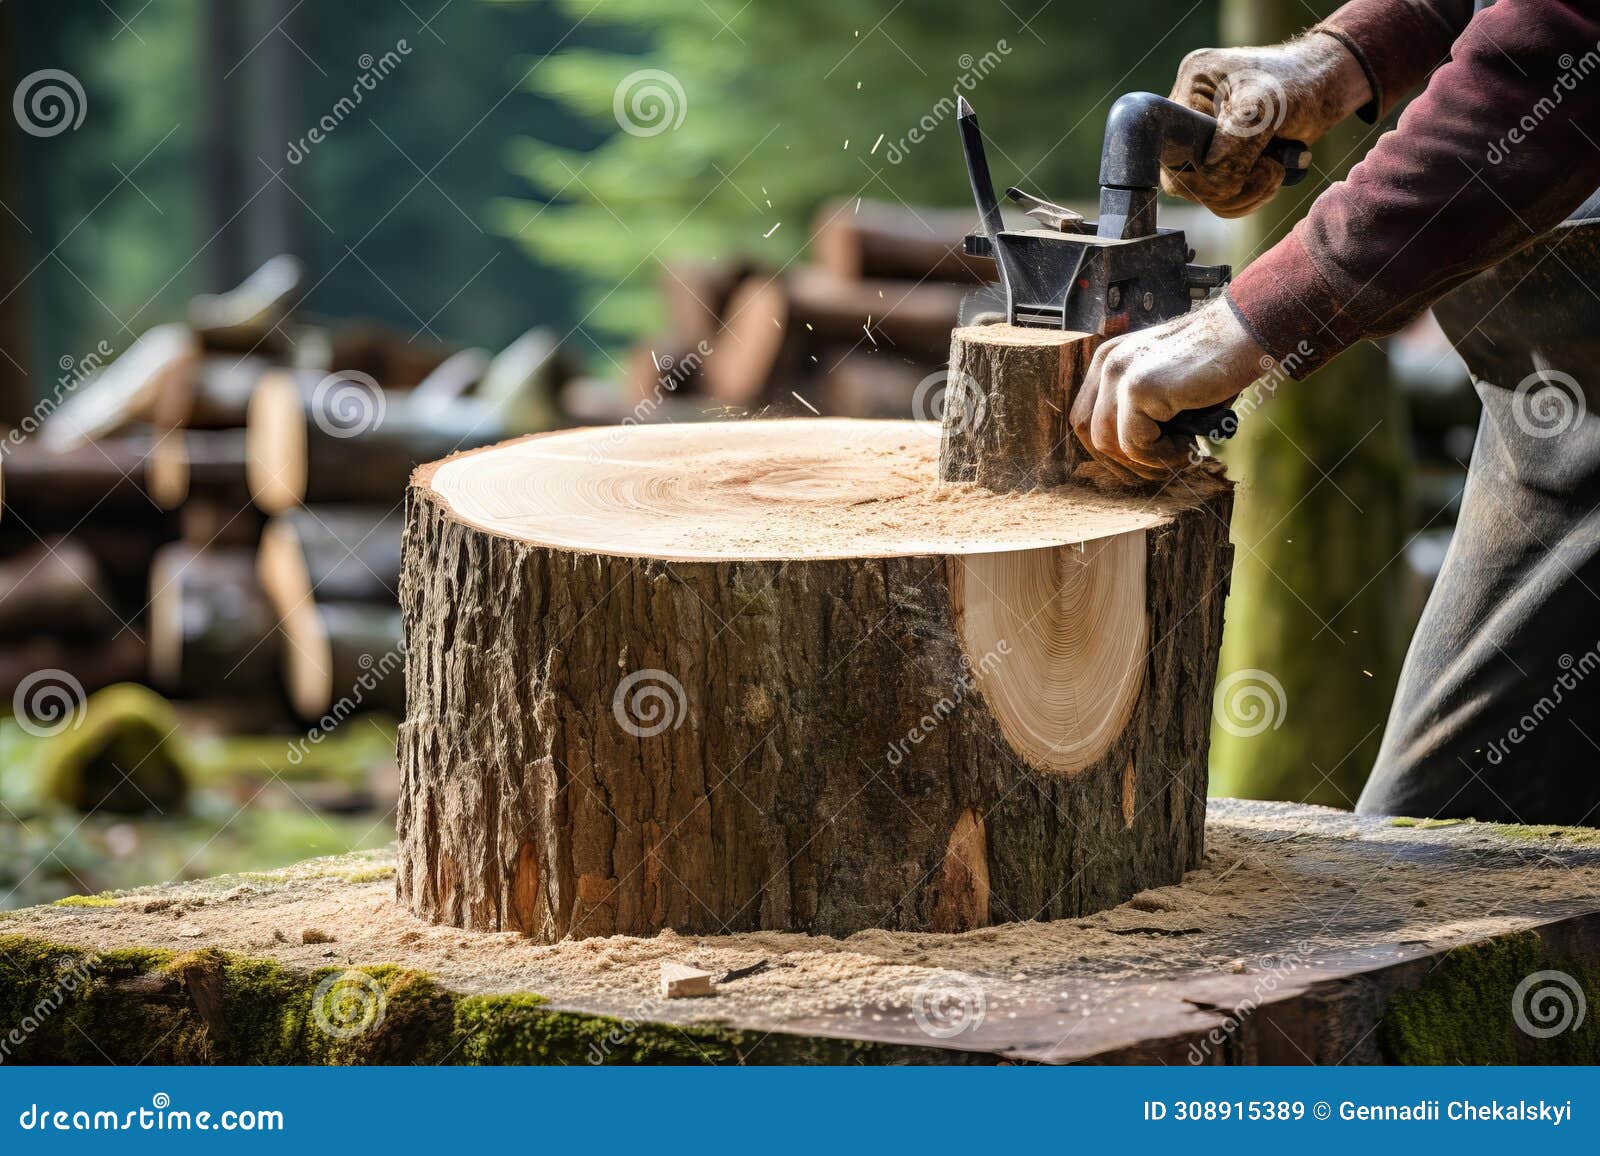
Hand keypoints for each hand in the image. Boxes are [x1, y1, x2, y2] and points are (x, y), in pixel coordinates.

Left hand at [1069, 298, 1268, 482]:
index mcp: (1109, 361)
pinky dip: (1162, 456)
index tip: (1139, 464)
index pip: (1085, 418)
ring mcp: (1120, 374)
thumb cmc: (1216, 362)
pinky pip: (1135, 444)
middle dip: (1122, 461)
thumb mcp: (1166, 384)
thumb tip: (1131, 459)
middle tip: (1160, 468)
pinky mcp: (1139, 387)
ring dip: (1146, 461)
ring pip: (1109, 443)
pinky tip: (1188, 444)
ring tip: (1181, 452)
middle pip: (1089, 433)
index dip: (1108, 448)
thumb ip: (1141, 409)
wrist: (1247, 331)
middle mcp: (1108, 363)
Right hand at [1162, 32, 1370, 216]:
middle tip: (1271, 171)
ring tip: (1278, 169)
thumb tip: (1213, 184)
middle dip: (1232, 186)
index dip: (1204, 174)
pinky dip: (1250, 195)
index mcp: (1190, 88)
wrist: (1329, 85)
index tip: (1248, 166)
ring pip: (1205, 194)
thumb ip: (1234, 147)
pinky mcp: (1221, 157)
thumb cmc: (1302, 84)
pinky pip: (1222, 195)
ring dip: (1246, 194)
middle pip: (1185, 180)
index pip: (1173, 153)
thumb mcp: (1266, 108)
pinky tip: (1273, 173)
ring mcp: (1204, 138)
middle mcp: (1188, 115)